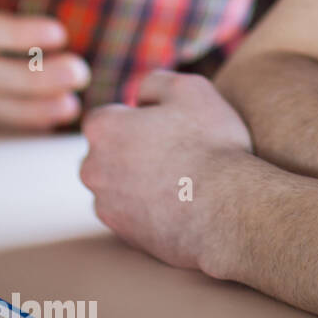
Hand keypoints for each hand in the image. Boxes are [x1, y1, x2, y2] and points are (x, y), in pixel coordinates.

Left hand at [80, 71, 253, 274]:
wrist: (224, 208)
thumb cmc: (209, 142)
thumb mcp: (189, 88)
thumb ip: (155, 82)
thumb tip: (139, 96)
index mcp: (103, 128)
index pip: (106, 116)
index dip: (137, 116)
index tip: (168, 124)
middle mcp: (92, 168)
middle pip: (106, 151)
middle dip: (132, 148)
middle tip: (175, 149)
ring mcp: (106, 205)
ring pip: (117, 183)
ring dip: (139, 178)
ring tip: (181, 177)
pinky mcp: (122, 235)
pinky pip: (129, 212)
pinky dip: (147, 205)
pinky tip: (178, 201)